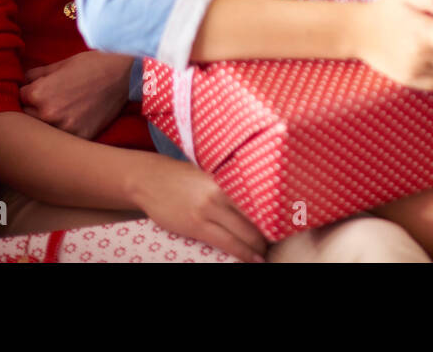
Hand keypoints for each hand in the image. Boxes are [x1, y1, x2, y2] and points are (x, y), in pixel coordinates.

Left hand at [20, 51, 133, 138]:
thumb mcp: (61, 64)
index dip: (29, 93)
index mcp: (39, 94)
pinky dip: (67, 132)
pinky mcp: (81, 137)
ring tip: (63, 112)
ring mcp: (65, 128)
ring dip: (49, 123)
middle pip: (27, 118)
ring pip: (44, 131)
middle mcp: (48, 114)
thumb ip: (36, 74)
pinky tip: (76, 119)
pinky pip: (64, 139)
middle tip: (52, 102)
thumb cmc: (93, 65)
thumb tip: (21, 82)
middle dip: (35, 109)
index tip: (40, 91)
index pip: (19, 98)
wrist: (125, 76)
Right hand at [131, 156, 267, 261]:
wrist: (149, 179)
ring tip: (266, 254)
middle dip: (267, 233)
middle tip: (277, 243)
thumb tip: (252, 199)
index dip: (272, 214)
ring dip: (257, 246)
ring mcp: (208, 209)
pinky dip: (241, 251)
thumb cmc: (181, 177)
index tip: (283, 223)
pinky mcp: (196, 224)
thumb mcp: (209, 174)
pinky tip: (251, 258)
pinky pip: (224, 241)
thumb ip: (228, 185)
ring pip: (242, 231)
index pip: (258, 197)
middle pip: (253, 216)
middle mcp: (221, 192)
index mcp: (227, 178)